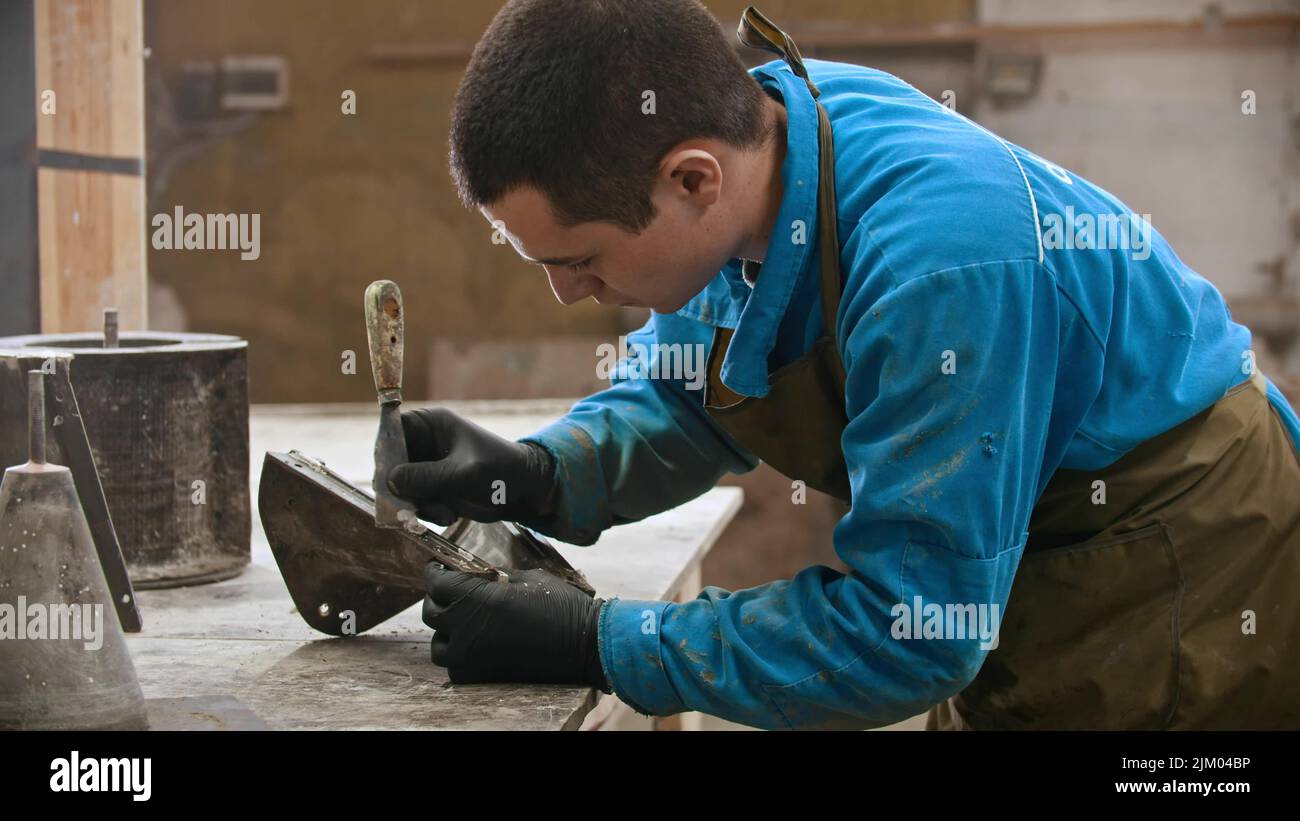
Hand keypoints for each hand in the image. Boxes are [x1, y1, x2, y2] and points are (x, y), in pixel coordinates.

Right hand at [387, 407, 557, 525]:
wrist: (523, 492)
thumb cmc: (500, 470)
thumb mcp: (465, 473)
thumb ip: (428, 476)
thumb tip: (389, 481)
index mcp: (430, 424)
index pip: (391, 431)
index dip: (385, 455)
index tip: (388, 480)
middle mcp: (423, 443)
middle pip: (390, 463)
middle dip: (400, 488)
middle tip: (412, 508)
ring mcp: (425, 466)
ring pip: (399, 488)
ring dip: (416, 505)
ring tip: (444, 513)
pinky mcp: (430, 488)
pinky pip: (412, 502)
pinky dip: (425, 513)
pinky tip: (449, 515)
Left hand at [422, 564, 608, 689]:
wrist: (584, 646)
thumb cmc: (561, 606)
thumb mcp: (529, 579)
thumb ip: (497, 578)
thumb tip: (481, 576)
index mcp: (478, 599)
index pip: (437, 584)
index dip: (435, 573)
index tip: (438, 568)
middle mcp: (467, 629)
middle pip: (431, 613)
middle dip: (439, 599)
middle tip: (451, 593)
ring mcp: (471, 657)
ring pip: (439, 645)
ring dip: (446, 632)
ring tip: (462, 624)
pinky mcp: (481, 677)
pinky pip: (455, 668)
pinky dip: (459, 656)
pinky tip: (475, 646)